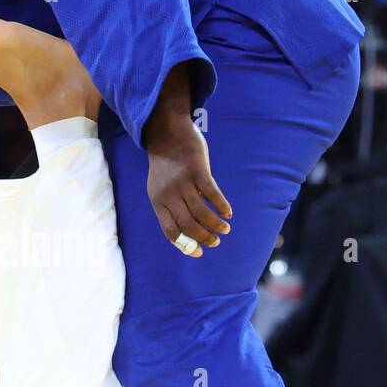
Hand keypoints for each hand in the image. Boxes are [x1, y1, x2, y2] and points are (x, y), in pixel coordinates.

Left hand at [146, 115, 231, 255]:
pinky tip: (228, 212)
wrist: (167, 134)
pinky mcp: (197, 170)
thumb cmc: (166, 166)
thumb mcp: (160, 188)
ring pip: (201, 212)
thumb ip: (170, 207)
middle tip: (216, 242)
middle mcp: (168, 194)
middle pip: (188, 224)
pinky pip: (212, 194)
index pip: (170, 231)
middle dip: (204, 237)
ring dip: (215, 224)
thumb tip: (187, 233)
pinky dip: (221, 206)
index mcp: (158, 201)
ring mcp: (183, 182)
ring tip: (225, 229)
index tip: (199, 252)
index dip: (186, 245)